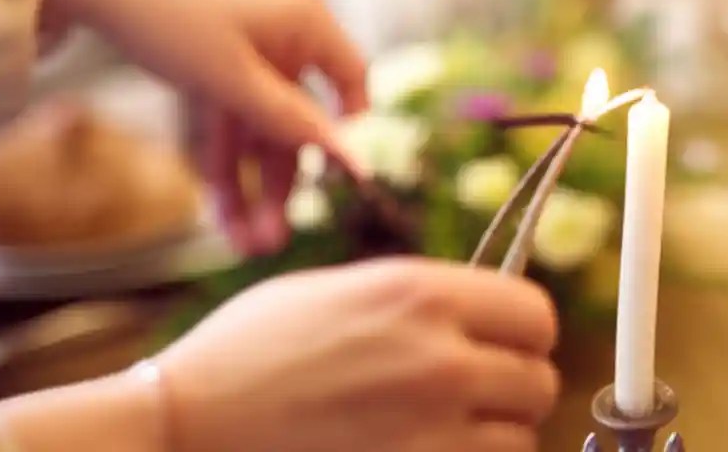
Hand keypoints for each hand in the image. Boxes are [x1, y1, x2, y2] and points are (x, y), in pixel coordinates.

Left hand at [46, 0, 369, 254]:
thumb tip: (356, 158)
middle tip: (271, 239)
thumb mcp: (232, 81)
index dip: (348, 128)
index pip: (351, 75)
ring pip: (257, 117)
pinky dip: (223, 147)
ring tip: (240, 239)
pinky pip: (230, 103)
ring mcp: (247, 33)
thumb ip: (293, 120)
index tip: (338, 183)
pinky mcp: (214, 45)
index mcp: (304, 13)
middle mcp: (284, 20)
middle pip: (295, 111)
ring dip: (249, 176)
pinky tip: (216, 201)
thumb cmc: (167, 19)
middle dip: (281, 178)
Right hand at [155, 259, 560, 451]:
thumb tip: (477, 312)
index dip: (524, 332)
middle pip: (539, 382)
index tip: (507, 343)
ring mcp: (430, 431)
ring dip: (493, 435)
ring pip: (519, 439)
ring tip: (443, 427)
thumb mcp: (339, 291)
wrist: (188, 423)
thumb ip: (419, 299)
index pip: (536, 315)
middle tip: (477, 391)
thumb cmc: (249, 352)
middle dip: (513, 387)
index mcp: (422, 295)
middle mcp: (439, 360)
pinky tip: (423, 449)